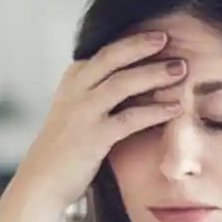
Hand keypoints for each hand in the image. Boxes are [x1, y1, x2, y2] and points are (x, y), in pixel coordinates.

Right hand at [14, 30, 186, 210]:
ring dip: (154, 73)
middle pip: (111, 57)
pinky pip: (130, 118)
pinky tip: (175, 108)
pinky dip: (156, 111)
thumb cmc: (62, 152)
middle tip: (167, 38)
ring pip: (123, 83)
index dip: (129, 43)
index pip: (102, 54)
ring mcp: (83, 114)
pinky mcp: (94, 138)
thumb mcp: (73, 114)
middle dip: (140, 45)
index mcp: (71, 83)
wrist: (40, 183)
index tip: (154, 38)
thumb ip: (94, 96)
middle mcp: (74, 93)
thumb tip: (133, 86)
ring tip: (180, 69)